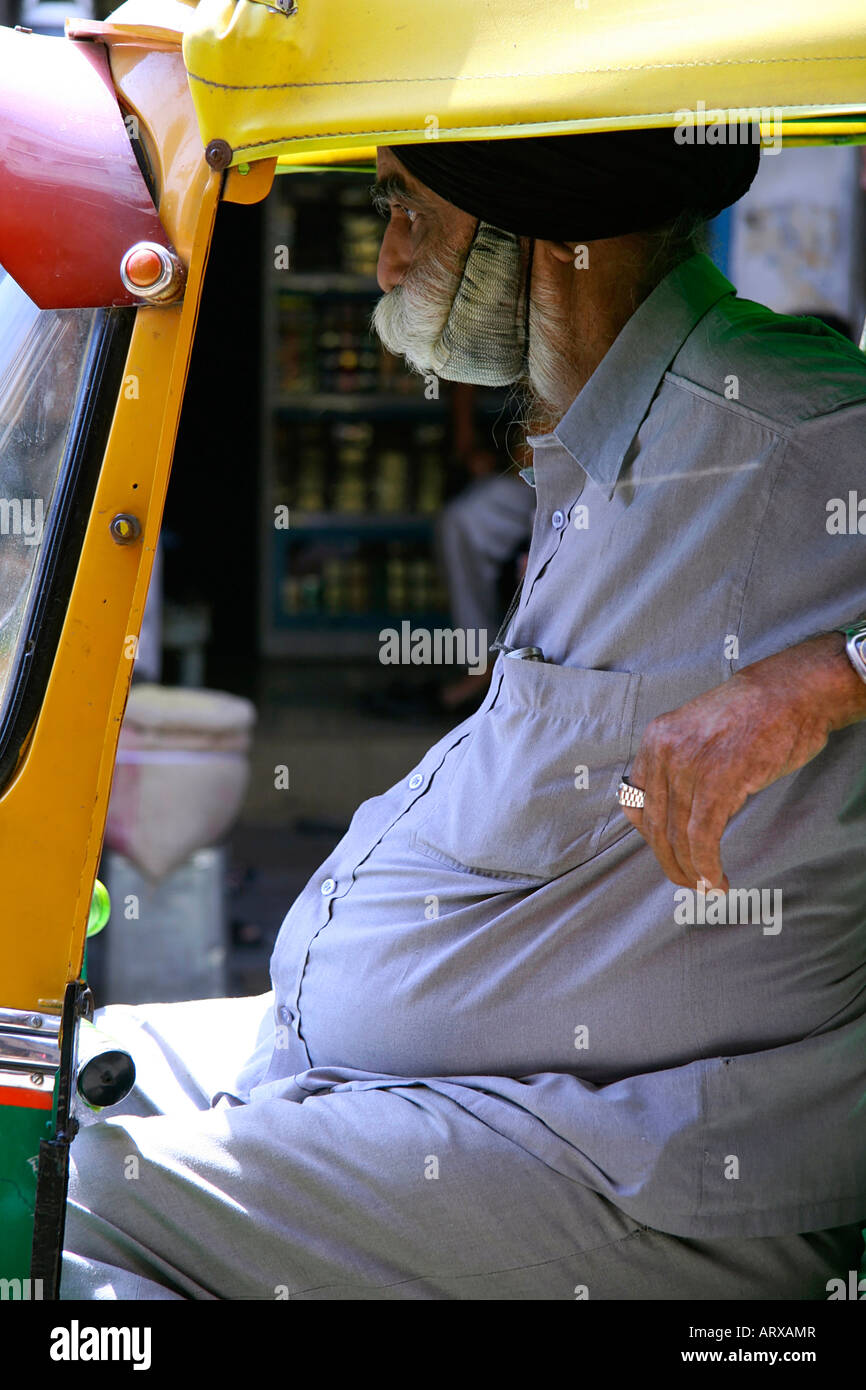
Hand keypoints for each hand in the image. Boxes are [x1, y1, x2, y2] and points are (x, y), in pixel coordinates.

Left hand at [621, 633, 865, 888]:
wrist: (791, 692)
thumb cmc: (754, 715)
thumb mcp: (698, 733)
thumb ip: (680, 766)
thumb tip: (675, 812)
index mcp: (655, 739)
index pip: (635, 800)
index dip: (649, 836)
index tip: (667, 852)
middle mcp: (664, 752)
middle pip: (655, 824)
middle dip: (670, 861)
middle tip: (687, 883)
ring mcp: (689, 766)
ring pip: (677, 835)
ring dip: (691, 871)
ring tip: (705, 887)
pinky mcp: (718, 781)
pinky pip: (703, 836)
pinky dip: (706, 865)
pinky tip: (716, 879)